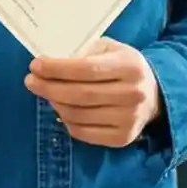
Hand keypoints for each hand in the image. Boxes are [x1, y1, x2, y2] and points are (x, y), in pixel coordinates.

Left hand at [25, 38, 163, 148]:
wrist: (155, 95)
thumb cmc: (126, 68)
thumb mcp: (112, 50)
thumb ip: (86, 51)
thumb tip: (51, 59)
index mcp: (130, 66)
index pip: (87, 69)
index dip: (57, 68)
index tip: (35, 65)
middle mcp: (133, 93)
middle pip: (80, 94)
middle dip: (49, 87)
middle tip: (31, 81)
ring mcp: (129, 118)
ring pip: (78, 114)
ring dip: (55, 104)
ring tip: (46, 93)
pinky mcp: (123, 137)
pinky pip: (83, 132)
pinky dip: (66, 121)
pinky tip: (61, 109)